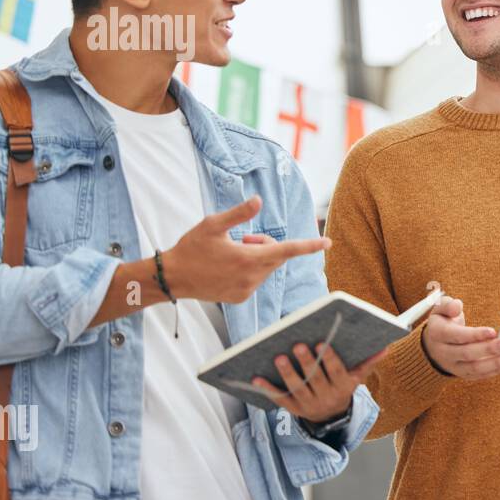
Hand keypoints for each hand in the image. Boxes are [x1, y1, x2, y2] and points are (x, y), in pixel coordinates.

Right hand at [161, 196, 330, 303]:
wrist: (172, 278)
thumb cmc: (191, 248)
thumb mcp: (213, 225)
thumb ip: (239, 213)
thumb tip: (259, 200)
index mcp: (249, 259)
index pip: (287, 250)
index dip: (309, 245)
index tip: (327, 242)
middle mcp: (252, 278)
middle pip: (276, 256)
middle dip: (265, 244)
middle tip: (242, 237)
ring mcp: (246, 290)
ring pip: (266, 268)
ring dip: (256, 257)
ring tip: (231, 253)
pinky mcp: (240, 298)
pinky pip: (255, 279)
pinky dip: (248, 270)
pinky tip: (226, 268)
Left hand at [251, 341, 383, 422]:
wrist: (331, 417)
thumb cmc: (343, 387)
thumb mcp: (357, 378)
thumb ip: (368, 363)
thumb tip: (385, 348)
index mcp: (343, 387)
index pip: (336, 372)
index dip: (329, 359)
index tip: (321, 343)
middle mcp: (326, 397)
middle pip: (315, 379)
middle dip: (306, 362)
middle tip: (297, 345)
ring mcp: (309, 405)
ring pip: (297, 389)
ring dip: (288, 374)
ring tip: (278, 357)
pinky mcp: (294, 409)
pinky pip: (280, 399)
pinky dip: (268, 389)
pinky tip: (256, 378)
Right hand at [421, 297, 499, 379]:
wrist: (432, 345)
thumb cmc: (442, 322)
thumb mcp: (439, 309)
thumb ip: (447, 305)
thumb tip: (456, 307)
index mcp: (438, 334)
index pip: (457, 336)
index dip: (475, 335)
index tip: (493, 331)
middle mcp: (444, 352)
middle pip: (466, 354)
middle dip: (488, 350)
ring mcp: (453, 366)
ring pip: (474, 368)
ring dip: (495, 364)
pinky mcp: (463, 374)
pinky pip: (480, 375)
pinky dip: (496, 370)